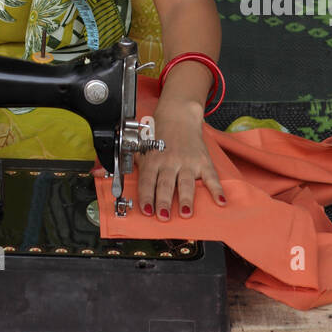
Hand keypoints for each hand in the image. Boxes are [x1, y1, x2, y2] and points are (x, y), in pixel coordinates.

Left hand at [134, 96, 226, 220]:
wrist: (178, 116)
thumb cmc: (159, 135)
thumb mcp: (142, 147)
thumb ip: (134, 164)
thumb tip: (112, 177)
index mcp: (153, 159)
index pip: (148, 181)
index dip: (146, 196)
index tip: (146, 210)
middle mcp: (170, 161)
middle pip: (166, 184)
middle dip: (164, 201)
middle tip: (164, 216)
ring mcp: (187, 162)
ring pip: (186, 182)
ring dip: (186, 199)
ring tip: (186, 213)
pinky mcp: (203, 161)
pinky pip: (211, 177)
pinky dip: (216, 190)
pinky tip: (219, 201)